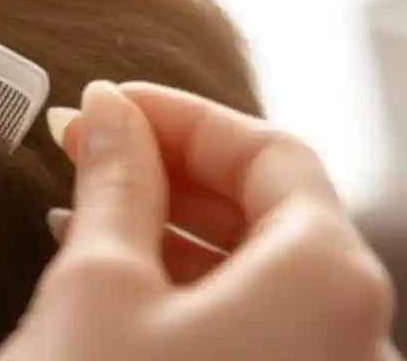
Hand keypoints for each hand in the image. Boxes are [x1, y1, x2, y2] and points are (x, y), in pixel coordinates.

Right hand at [0, 82, 399, 360]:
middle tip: (87, 148)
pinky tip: (116, 284)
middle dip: (171, 171)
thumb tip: (111, 119)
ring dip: (171, 232)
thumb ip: (115, 183)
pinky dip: (188, 296)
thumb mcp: (95, 286)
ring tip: (84, 209)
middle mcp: (355, 342)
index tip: (108, 104)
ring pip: (260, 279)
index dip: (179, 115)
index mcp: (328, 282)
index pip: (271, 153)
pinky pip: (255, 335)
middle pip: (273, 215)